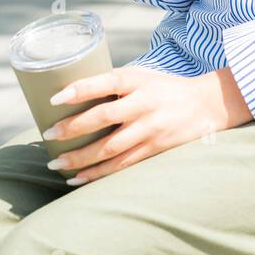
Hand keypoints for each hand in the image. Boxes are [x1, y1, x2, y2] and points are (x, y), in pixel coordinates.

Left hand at [42, 66, 252, 183]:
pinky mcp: (154, 149)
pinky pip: (121, 165)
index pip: (104, 81)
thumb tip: (75, 93)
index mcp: (138, 80)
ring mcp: (150, 129)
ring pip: (109, 148)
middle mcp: (143, 104)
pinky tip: (78, 178)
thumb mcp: (143, 76)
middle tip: (48, 136)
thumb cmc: (165, 88)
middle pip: (102, 118)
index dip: (78, 89)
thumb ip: (115, 84)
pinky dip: (97, 174)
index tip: (54, 99)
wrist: (206, 105)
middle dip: (72, 128)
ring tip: (56, 164)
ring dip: (80, 158)